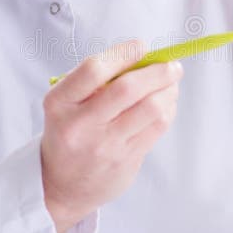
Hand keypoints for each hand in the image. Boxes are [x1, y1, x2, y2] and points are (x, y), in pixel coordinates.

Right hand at [41, 40, 183, 232]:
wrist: (61, 186)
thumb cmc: (70, 132)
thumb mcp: (66, 104)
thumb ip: (96, 80)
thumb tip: (144, 57)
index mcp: (60, 103)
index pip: (93, 70)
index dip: (123, 54)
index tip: (141, 46)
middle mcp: (81, 125)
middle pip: (127, 89)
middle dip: (157, 71)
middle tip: (172, 65)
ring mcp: (104, 145)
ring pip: (150, 109)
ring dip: (168, 91)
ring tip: (171, 84)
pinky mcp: (125, 160)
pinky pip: (157, 127)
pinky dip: (168, 109)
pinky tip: (166, 104)